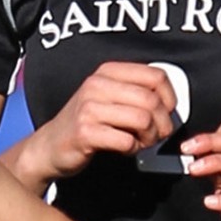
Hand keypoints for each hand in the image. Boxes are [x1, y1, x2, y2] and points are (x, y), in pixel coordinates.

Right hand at [19, 62, 175, 183]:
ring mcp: (89, 108)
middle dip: (162, 124)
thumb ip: (135, 93)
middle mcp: (97, 85)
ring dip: (148, 137)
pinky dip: (132, 149)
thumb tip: (170, 103)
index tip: (167, 113)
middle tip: (156, 135)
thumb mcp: (109, 97)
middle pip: (151, 100)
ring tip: (140, 142)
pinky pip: (126, 140)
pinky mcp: (85, 133)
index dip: (170, 98)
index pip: (156, 76)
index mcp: (107, 72)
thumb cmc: (87, 123)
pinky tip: (124, 148)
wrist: (50, 146)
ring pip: (142, 120)